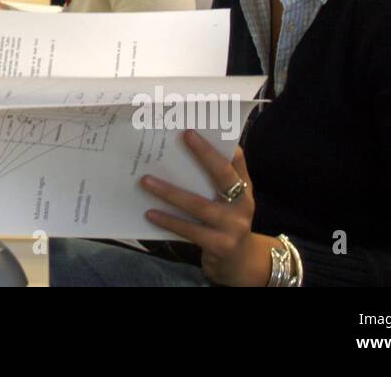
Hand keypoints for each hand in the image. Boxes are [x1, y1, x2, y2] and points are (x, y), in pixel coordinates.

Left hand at [139, 130, 277, 286]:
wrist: (240, 263)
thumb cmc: (225, 223)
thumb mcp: (228, 201)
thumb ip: (214, 181)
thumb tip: (180, 153)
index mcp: (244, 188)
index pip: (237, 160)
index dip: (221, 143)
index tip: (200, 126)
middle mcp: (243, 204)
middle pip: (224, 175)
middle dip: (205, 154)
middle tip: (184, 135)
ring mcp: (234, 226)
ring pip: (199, 205)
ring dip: (170, 192)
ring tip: (146, 180)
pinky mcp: (221, 246)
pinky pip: (190, 230)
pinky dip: (169, 221)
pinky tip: (150, 213)